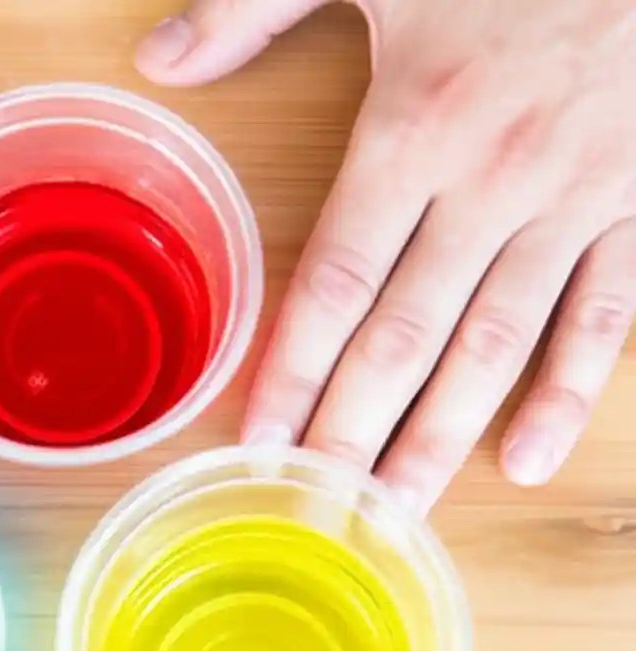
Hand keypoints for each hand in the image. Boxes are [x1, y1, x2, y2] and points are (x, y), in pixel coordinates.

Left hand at [137, 0, 635, 511]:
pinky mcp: (635, 209)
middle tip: (314, 502)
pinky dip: (568, 393)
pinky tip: (526, 459)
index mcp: (412, 128)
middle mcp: (488, 184)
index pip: (336, 282)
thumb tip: (155, 59)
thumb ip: (251, 10)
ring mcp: (570, 204)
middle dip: (354, 427)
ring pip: (494, 346)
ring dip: (441, 435)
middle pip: (404, 335)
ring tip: (394, 509)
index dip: (293, 368)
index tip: (259, 435)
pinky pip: (603, 318)